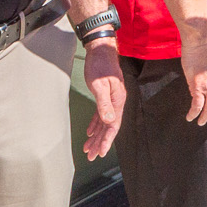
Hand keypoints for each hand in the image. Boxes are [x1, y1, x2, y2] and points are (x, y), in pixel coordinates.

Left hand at [80, 40, 125, 158]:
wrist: (101, 50)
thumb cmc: (100, 65)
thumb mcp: (100, 85)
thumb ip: (104, 103)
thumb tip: (109, 121)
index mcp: (117, 101)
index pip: (113, 126)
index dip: (107, 140)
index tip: (101, 153)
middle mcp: (116, 103)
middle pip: (108, 127)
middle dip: (100, 142)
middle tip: (91, 156)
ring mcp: (111, 100)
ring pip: (104, 123)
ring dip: (97, 136)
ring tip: (88, 149)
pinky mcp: (104, 96)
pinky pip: (101, 115)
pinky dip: (95, 125)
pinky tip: (90, 132)